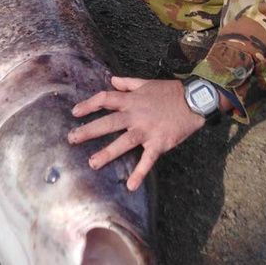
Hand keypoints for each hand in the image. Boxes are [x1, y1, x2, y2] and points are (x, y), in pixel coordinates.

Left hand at [67, 77, 205, 191]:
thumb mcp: (147, 83)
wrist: (194, 100)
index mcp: (132, 100)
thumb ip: (127, 83)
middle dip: (89, 130)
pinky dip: (140, 173)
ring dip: (108, 153)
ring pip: (124, 142)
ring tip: (92, 164)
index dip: (89, 105)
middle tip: (71, 139)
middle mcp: (136, 115)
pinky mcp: (159, 143)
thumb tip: (111, 79)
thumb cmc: (170, 92)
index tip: (75, 112)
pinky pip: (148, 160)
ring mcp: (147, 130)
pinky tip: (130, 186)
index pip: (105, 99)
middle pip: (109, 122)